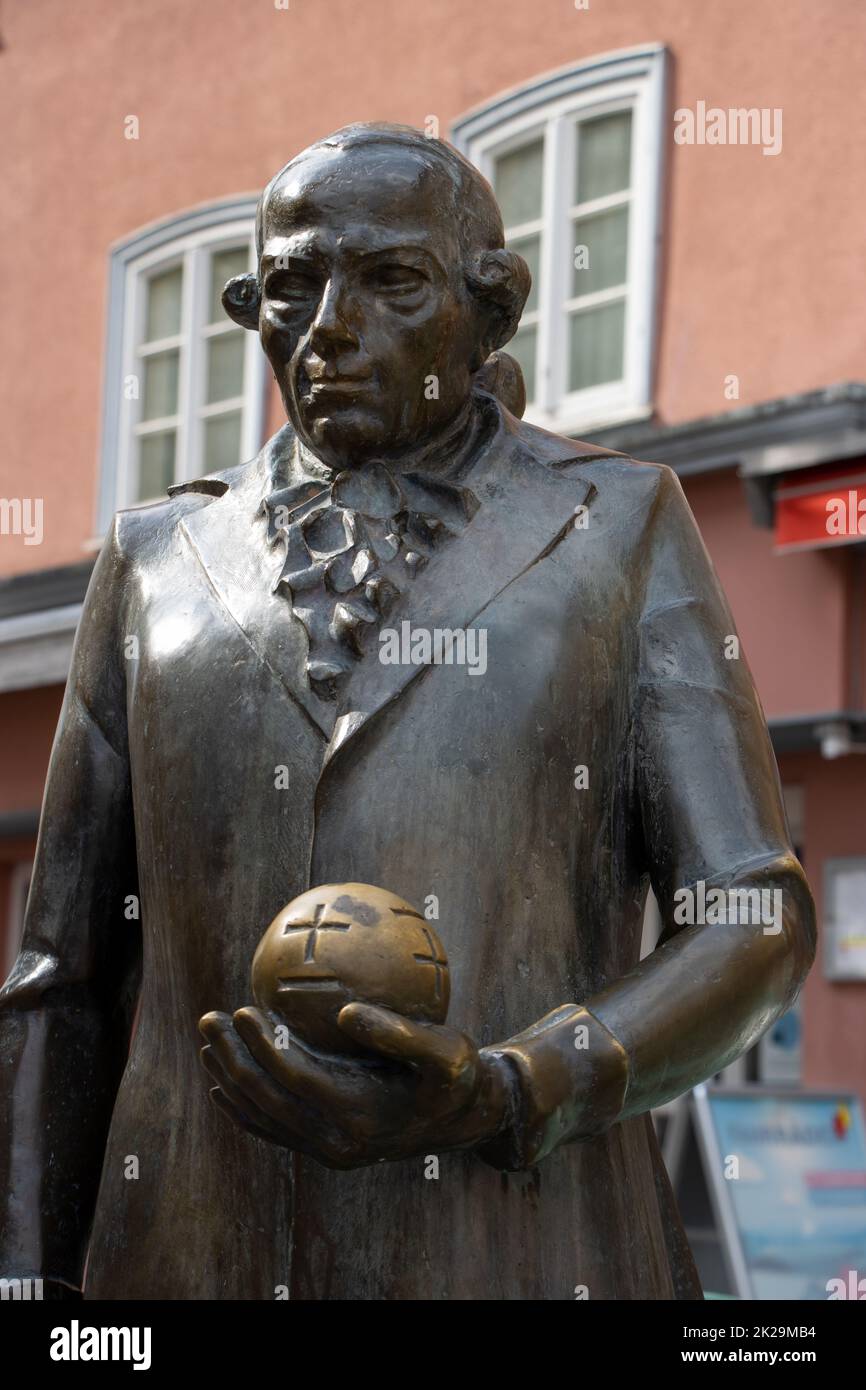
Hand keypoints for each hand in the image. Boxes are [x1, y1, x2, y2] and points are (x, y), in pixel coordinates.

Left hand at [198, 1002, 512, 1169]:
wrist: (466, 1120)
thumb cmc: (458, 1076)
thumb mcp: (447, 1051)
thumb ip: (399, 1033)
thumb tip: (345, 1013)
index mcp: (360, 1116)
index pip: (294, 1079)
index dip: (262, 1047)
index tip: (241, 1010)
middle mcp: (337, 1143)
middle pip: (268, 1100)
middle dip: (232, 1060)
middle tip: (209, 1019)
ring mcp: (328, 1151)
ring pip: (264, 1118)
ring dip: (230, 1081)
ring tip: (208, 1042)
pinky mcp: (326, 1149)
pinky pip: (274, 1130)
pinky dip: (244, 1108)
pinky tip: (223, 1083)